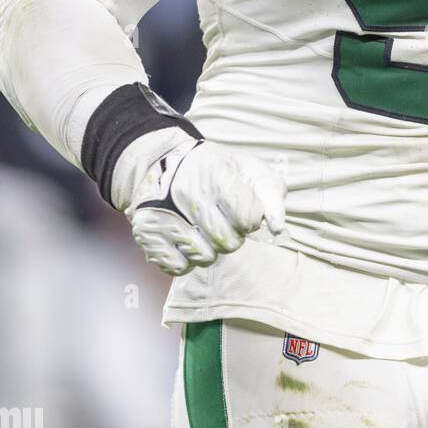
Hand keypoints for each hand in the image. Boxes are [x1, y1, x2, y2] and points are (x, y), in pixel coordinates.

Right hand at [123, 133, 288, 275]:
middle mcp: (189, 195)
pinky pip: (179, 266)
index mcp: (217, 175)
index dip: (250, 219)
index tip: (243, 210)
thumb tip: (278, 227)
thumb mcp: (247, 168)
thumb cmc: (213, 168)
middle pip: (228, 242)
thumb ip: (271, 194)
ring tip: (203, 228)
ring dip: (211, 248)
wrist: (162, 160)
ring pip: (205, 257)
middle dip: (233, 236)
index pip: (247, 218)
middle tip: (223, 221)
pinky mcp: (148, 234)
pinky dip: (187, 259)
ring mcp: (166, 216)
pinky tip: (186, 239)